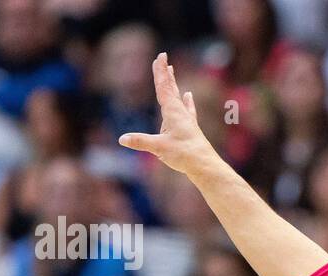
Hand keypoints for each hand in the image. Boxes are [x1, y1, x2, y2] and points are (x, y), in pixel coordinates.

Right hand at [118, 52, 218, 178]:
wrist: (205, 166)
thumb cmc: (184, 155)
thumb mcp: (159, 147)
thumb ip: (141, 141)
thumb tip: (122, 139)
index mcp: (173, 112)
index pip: (163, 88)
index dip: (160, 72)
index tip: (160, 57)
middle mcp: (180, 113)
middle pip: (170, 88)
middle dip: (165, 73)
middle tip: (163, 58)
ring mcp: (186, 120)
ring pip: (177, 97)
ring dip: (173, 83)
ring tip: (172, 71)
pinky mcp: (190, 129)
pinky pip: (187, 110)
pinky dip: (186, 102)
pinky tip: (188, 95)